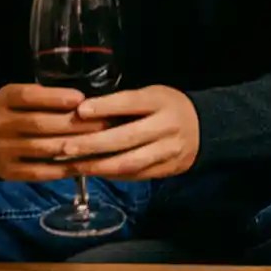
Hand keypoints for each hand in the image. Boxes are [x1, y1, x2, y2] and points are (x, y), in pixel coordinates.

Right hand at [0, 84, 110, 181]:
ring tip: (100, 143)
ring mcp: (1, 150)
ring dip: (74, 146)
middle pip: (40, 124)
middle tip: (104, 123)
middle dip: (76, 123)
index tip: (82, 99)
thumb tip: (85, 103)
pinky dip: (62, 169)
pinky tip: (83, 164)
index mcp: (3, 99)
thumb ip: (44, 97)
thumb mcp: (19, 96)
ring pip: (43, 148)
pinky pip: (39, 171)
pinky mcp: (6, 172)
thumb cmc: (12, 112)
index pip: (29, 96)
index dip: (56, 97)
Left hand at [60, 85, 200, 180]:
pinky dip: (113, 175)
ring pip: (130, 161)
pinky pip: (137, 175)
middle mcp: (167, 126)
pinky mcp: (168, 169)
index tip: (80, 111)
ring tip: (75, 165)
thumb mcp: (151, 95)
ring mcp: (169, 151)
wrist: (204, 127)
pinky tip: (95, 172)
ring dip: (99, 166)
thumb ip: (124, 104)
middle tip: (66, 146)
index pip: (131, 102)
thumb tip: (84, 113)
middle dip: (94, 143)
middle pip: (127, 137)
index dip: (106, 107)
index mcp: (161, 101)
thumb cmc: (167, 107)